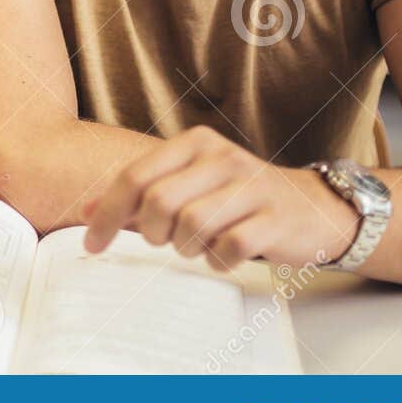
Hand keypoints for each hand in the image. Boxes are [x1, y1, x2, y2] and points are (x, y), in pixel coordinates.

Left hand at [81, 126, 358, 272]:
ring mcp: (251, 186)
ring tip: (199, 245)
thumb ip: (141, 195)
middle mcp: (221, 157)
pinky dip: (218, 259)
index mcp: (194, 143)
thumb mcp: (190, 184)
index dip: (107, 214)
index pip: (134, 176)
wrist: (314, 208)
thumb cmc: (239, 199)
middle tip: (163, 242)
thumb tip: (87, 211)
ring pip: (191, 226)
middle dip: (151, 233)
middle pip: (158, 203)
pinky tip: (225, 254)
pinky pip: (228, 247)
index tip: (92, 245)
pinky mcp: (275, 218)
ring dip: (187, 248)